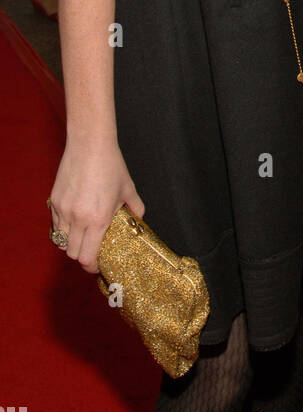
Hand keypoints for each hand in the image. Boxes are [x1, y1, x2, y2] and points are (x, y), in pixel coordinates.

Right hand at [48, 142, 144, 273]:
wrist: (90, 145)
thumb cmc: (111, 166)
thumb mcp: (128, 189)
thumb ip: (135, 209)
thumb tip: (139, 219)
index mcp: (98, 220)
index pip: (87, 258)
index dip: (91, 267)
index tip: (97, 265)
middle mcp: (78, 219)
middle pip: (73, 254)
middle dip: (82, 256)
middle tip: (92, 251)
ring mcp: (63, 210)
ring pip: (61, 241)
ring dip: (72, 243)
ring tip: (83, 236)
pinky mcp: (54, 201)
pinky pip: (56, 225)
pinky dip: (63, 229)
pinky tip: (74, 221)